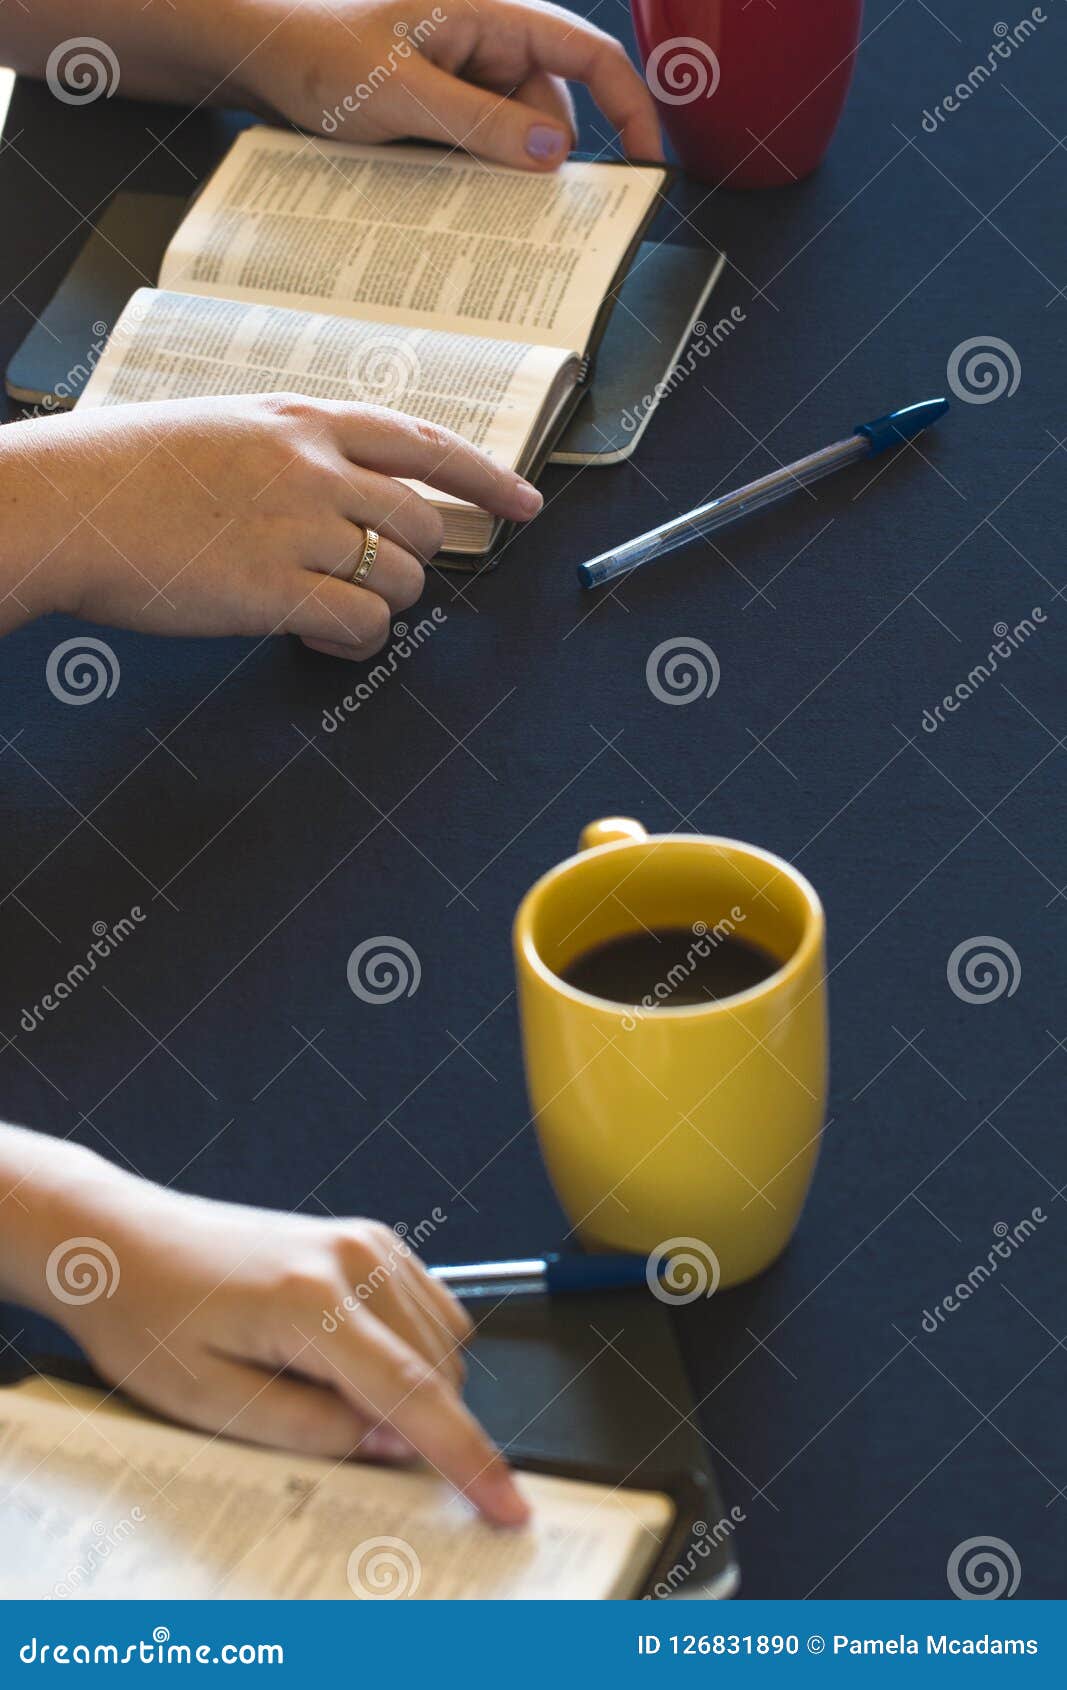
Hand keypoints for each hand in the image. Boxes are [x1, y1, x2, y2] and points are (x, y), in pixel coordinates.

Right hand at [0, 394, 540, 653]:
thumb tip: (343, 494)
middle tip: (365, 580)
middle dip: (409, 564)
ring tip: (320, 608)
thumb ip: (292, 453)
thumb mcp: (222, 429)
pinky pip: (362, 625)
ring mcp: (297, 527)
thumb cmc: (125, 471)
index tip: (525, 504)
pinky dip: (354, 641)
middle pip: (422, 525)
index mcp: (303, 421)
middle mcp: (313, 468)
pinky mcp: (275, 590)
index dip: (486, 477)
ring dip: (378, 606)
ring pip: (401, 580)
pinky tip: (315, 635)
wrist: (64, 504)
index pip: (425, 442)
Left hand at [17, 1141, 527, 1525]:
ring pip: (445, 1341)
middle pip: (439, 1370)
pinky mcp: (369, 1239)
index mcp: (312, 1301)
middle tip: (342, 1445)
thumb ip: (310, 1430)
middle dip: (421, 1428)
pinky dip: (415, 1352)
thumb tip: (390, 1444)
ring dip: (419, 1389)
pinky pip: (429, 1309)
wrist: (124, 1242)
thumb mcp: (208, 1404)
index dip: (469, 1460)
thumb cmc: (149, 1319)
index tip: (509, 1506)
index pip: (414, 1395)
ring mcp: (367, 1242)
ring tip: (327, 1394)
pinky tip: (352, 1364)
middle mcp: (354, 1259)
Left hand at [234, 0, 662, 167]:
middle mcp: (486, 38)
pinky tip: (435, 184)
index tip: (647, 166)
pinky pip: (477, 144)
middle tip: (507, 207)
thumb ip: (481, 122)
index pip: (589, 54)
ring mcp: (464, 72)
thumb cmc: (314, 48)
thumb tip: (556, 151)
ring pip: (514, 136)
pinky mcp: (441, 102)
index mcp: (490, 12)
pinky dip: (467, 170)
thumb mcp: (400, 93)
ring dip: (493, 170)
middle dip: (539, 159)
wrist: (251, 48)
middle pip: (552, 109)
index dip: (631, 106)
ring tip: (440, 182)